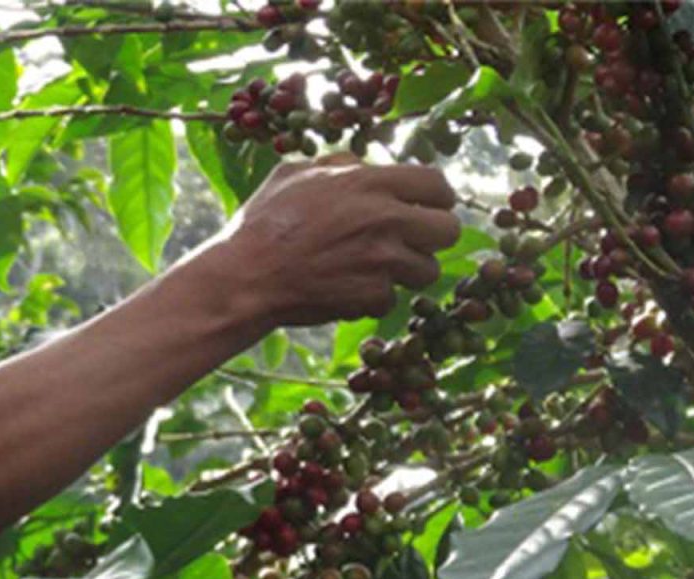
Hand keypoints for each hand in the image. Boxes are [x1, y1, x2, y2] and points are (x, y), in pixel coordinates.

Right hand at [194, 154, 460, 326]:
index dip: (435, 198)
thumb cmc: (263, 223)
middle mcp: (384, 219)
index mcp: (369, 183)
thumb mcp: (293, 175)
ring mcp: (381, 261)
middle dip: (431, 237)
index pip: (437, 184)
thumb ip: (336, 166)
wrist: (245, 277)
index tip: (425, 207)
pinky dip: (373, 298)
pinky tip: (347, 289)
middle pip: (448, 230)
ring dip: (405, 272)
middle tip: (409, 242)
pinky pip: (392, 299)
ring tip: (375, 269)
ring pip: (427, 271)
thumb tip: (360, 165)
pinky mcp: (371, 297)